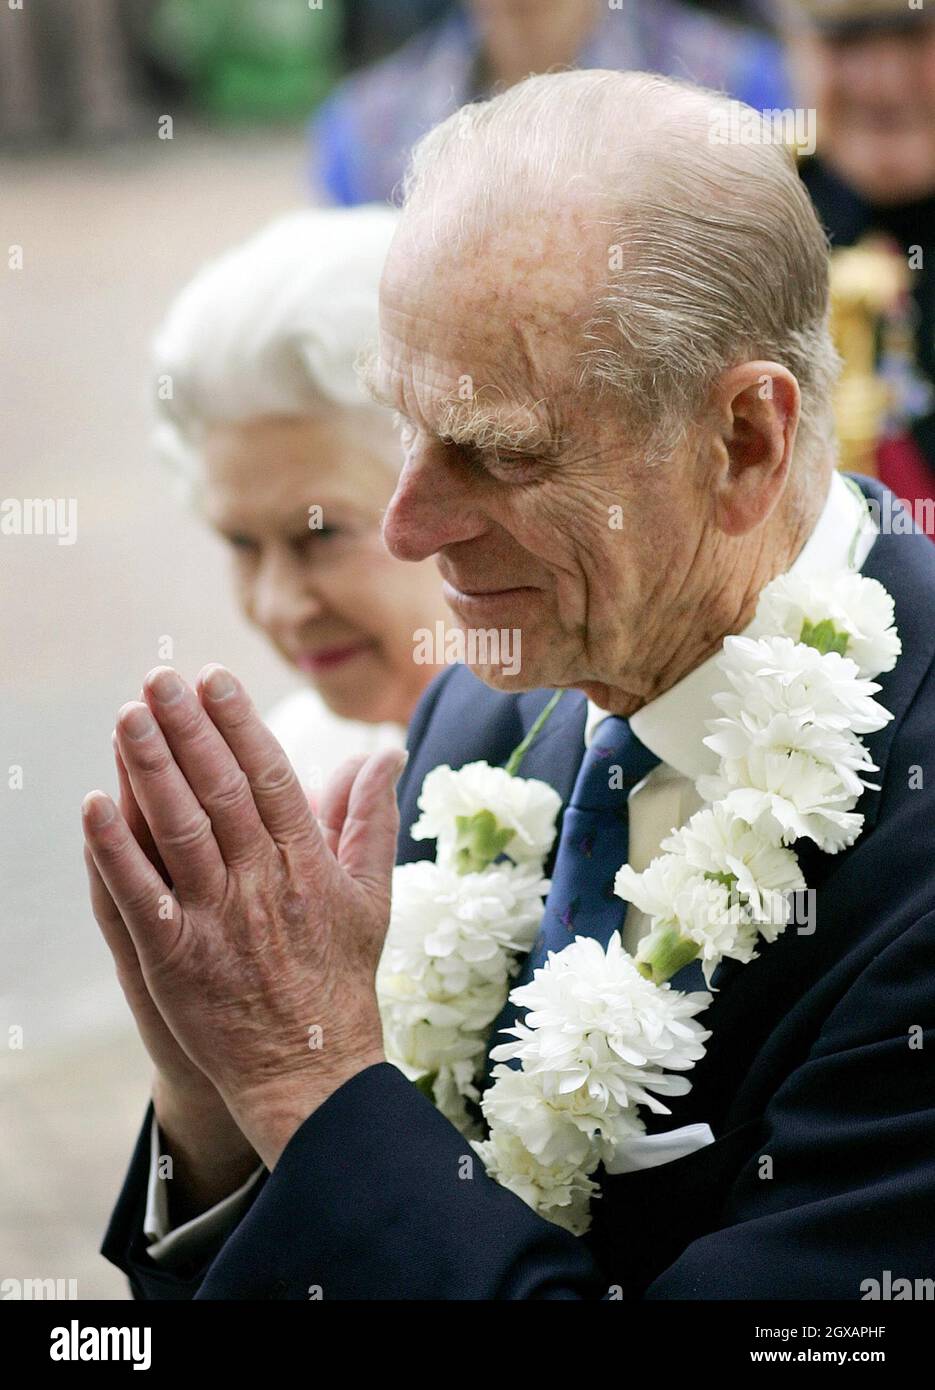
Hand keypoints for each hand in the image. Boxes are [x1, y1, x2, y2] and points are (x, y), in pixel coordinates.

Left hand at [82, 665, 405, 1167]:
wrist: (311, 1071)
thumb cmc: (341, 979)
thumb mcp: (373, 895)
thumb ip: (370, 818)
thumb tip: (385, 753)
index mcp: (309, 863)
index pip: (270, 776)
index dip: (240, 724)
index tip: (214, 679)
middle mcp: (262, 884)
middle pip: (219, 791)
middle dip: (187, 729)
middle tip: (159, 679)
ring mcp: (216, 921)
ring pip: (178, 831)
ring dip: (149, 770)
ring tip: (127, 717)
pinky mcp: (175, 959)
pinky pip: (138, 897)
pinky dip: (114, 851)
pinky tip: (92, 806)